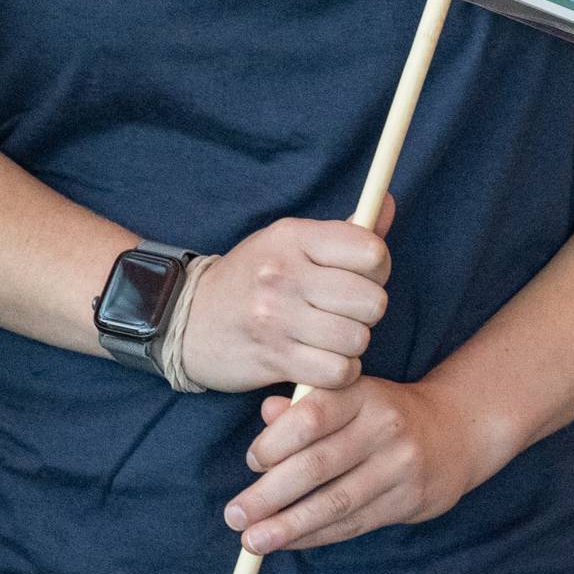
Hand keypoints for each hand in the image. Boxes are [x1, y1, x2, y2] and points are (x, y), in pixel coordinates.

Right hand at [170, 209, 389, 392]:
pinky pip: (338, 371)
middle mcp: (283, 273)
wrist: (186, 319)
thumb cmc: (250, 279)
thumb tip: (387, 202)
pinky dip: (336, 371)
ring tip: (326, 337)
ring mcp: (276, 317)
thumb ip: (343, 232)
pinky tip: (318, 359)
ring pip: (358, 340)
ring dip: (350, 345)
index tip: (357, 276)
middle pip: (372, 302)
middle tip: (341, 312)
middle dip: (365, 313)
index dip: (377, 270)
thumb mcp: (288, 243)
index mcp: (292, 237)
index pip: (371, 252)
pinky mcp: (274, 358)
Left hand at [226, 375, 500, 553]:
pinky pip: (355, 523)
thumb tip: (265, 414)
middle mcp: (384, 428)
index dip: (275, 442)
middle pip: (318, 466)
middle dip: (270, 495)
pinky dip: (317, 535)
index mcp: (360, 394)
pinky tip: (289, 542)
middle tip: (234, 516)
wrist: (454, 432)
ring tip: (253, 541)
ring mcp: (401, 466)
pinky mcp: (410, 500)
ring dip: (290, 526)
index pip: (311, 418)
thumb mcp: (345, 395)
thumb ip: (303, 405)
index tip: (250, 463)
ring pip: (336, 502)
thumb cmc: (378, 412)